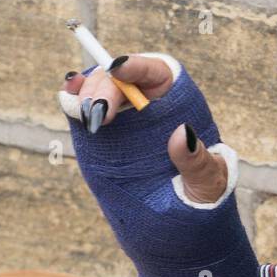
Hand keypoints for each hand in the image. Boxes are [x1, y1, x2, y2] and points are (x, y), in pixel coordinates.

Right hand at [60, 54, 228, 204]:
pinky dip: (73, 100)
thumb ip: (198, 160)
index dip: (135, 65)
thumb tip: (183, 134)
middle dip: (105, 88)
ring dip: (87, 96)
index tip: (118, 68)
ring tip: (86, 115)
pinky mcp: (104, 132)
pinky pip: (85, 109)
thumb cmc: (202, 189)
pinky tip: (68, 96)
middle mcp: (147, 101)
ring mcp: (123, 116)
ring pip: (99, 90)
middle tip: (99, 113)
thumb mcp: (208, 180)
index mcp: (177, 102)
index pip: (156, 72)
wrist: (181, 210)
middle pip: (120, 79)